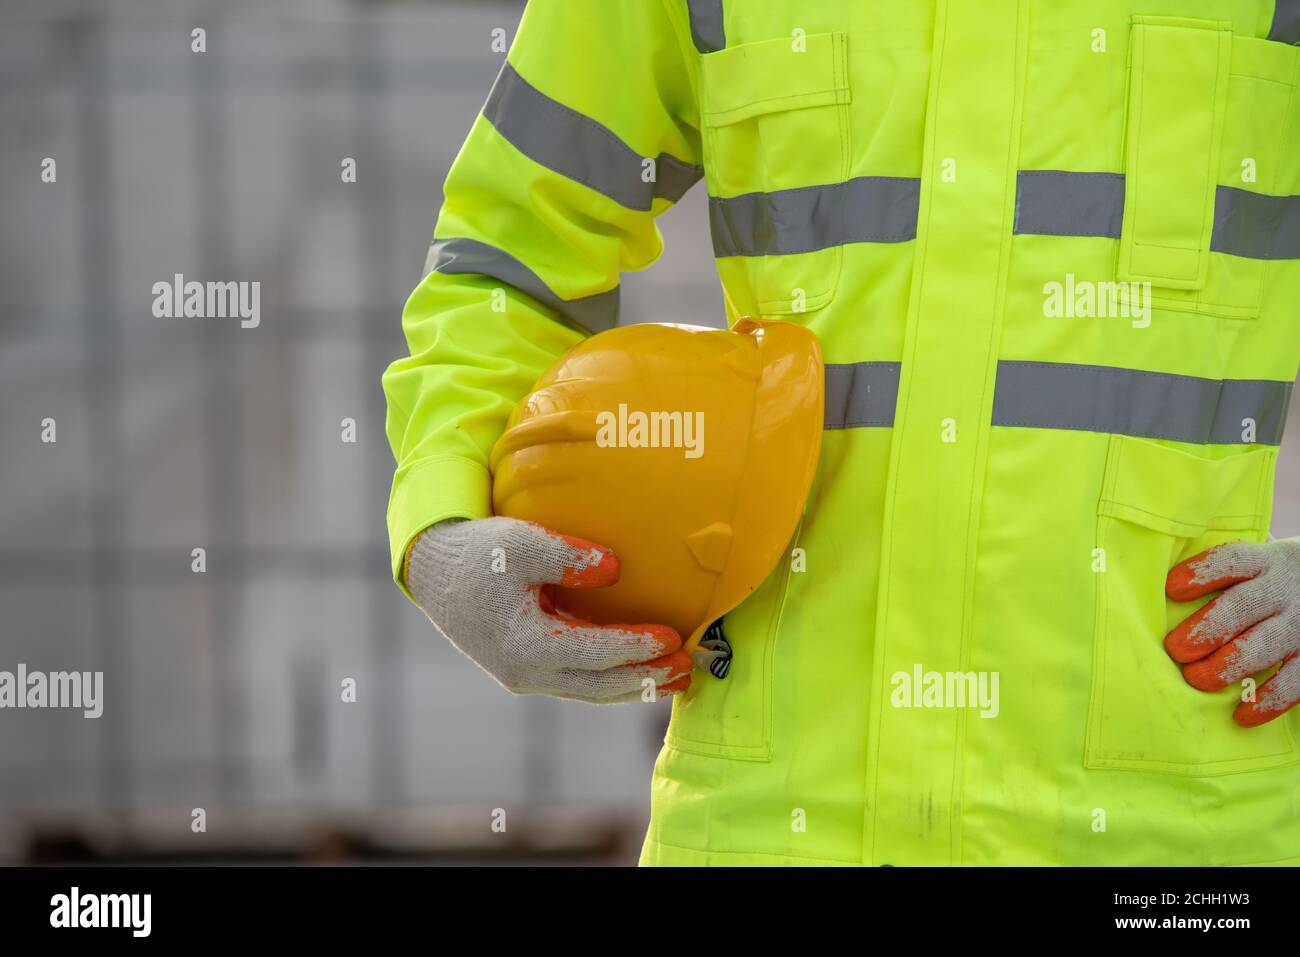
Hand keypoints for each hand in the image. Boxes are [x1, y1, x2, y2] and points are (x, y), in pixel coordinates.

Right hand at [404, 517, 690, 702]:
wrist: (438, 575)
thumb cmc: (480, 554)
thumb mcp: (520, 543)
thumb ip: (567, 556)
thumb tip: (616, 568)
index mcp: (524, 644)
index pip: (592, 653)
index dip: (634, 647)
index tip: (671, 636)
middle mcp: (526, 672)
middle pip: (598, 685)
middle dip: (646, 678)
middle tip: (688, 665)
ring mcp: (527, 677)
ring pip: (592, 691)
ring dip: (636, 686)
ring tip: (679, 676)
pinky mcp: (531, 672)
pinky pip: (581, 683)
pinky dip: (615, 681)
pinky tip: (643, 672)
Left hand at [1164, 538, 1299, 726]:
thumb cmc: (1269, 579)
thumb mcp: (1253, 563)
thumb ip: (1216, 573)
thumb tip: (1159, 590)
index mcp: (1262, 562)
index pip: (1232, 561)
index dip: (1201, 573)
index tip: (1172, 588)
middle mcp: (1282, 591)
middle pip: (1242, 607)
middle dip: (1206, 629)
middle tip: (1176, 649)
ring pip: (1264, 645)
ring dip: (1228, 665)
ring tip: (1197, 679)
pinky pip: (1295, 682)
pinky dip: (1268, 701)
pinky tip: (1242, 715)